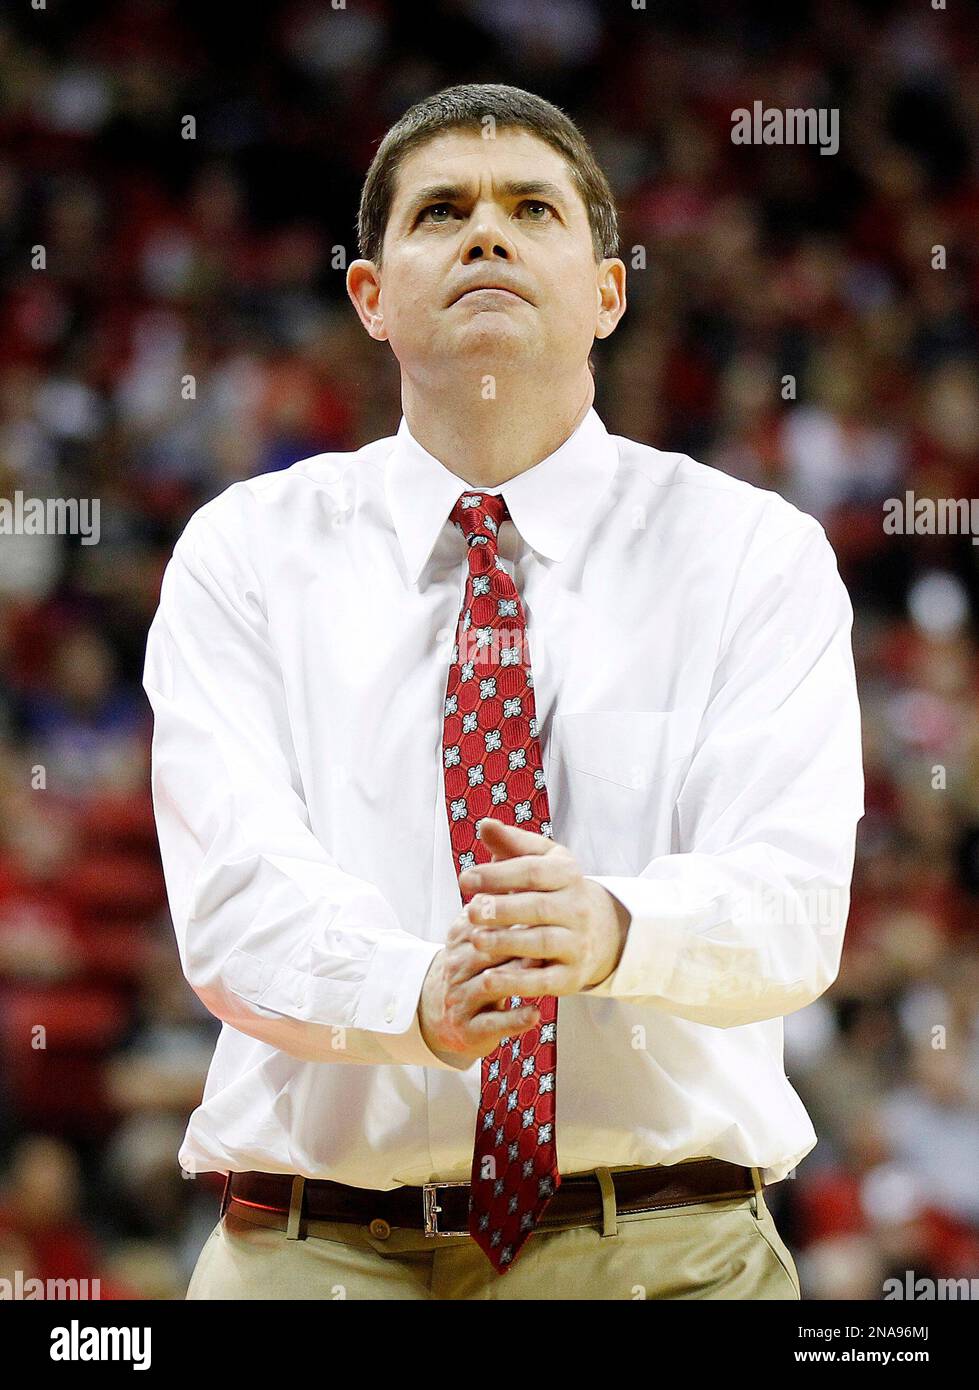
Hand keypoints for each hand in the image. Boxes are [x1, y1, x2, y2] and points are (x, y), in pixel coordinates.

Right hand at [417, 913, 541, 1067]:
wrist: (447, 1014)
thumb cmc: (476, 968)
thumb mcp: (481, 934)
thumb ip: (502, 910)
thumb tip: (528, 877)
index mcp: (460, 938)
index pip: (485, 922)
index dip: (512, 915)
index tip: (541, 908)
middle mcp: (456, 966)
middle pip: (487, 951)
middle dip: (516, 945)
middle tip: (549, 940)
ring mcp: (460, 998)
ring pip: (489, 985)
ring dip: (516, 978)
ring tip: (542, 972)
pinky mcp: (468, 1028)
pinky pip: (492, 1023)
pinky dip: (514, 1019)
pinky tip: (535, 1013)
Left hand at [452, 818, 630, 999]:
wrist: (600, 932)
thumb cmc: (554, 891)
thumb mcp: (541, 861)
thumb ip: (512, 844)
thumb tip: (484, 825)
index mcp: (567, 874)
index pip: (533, 871)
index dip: (498, 874)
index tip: (465, 878)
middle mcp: (576, 907)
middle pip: (539, 907)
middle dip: (503, 909)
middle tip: (471, 909)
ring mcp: (576, 943)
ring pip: (542, 943)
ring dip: (508, 942)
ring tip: (477, 940)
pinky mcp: (572, 976)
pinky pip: (545, 981)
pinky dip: (518, 983)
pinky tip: (490, 980)